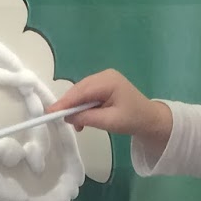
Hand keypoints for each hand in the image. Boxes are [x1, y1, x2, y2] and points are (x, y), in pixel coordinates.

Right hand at [53, 70, 172, 151]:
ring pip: (81, 92)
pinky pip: (86, 94)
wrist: (150, 119)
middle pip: (79, 89)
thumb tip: (67, 117)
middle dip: (69, 105)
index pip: (82, 91)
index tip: (50, 112)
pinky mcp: (103, 85)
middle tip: (60, 121)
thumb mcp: (110, 122)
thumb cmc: (133, 120)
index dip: (65, 102)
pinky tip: (82, 118)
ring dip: (75, 107)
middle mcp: (104, 76)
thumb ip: (87, 118)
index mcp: (108, 81)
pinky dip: (82, 106)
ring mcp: (104, 79)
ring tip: (76, 124)